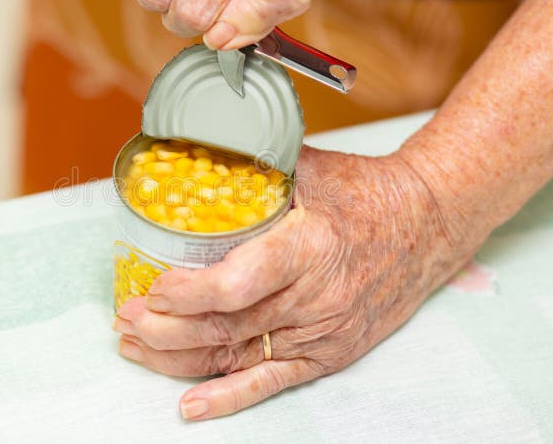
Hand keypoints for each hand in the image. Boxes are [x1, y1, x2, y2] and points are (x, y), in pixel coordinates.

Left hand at [113, 145, 475, 419]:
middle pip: (227, 326)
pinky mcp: (327, 354)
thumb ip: (252, 163)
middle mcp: (315, 298)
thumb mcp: (310, 167)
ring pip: (237, 356)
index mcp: (309, 246)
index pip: (238, 284)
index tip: (153, 286)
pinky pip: (271, 383)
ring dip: (179, 357)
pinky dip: (228, 397)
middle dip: (166, 327)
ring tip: (136, 346)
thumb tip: (193, 148)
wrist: (426, 225)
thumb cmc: (365, 193)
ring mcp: (321, 334)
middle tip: (126, 316)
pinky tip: (191, 405)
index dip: (189, 292)